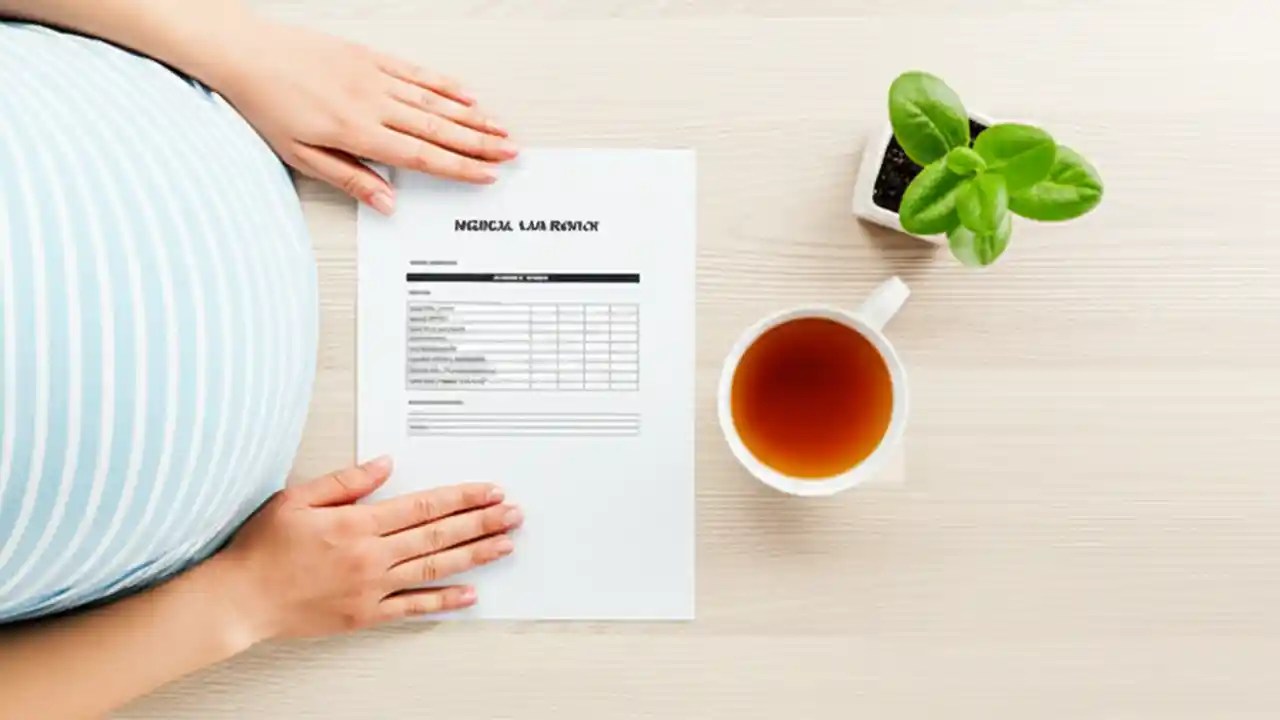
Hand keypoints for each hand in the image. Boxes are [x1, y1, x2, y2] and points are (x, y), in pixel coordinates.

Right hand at [210, 457, 522, 640]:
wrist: (240, 600)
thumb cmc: (263, 547)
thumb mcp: (298, 498)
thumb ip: (347, 481)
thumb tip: (386, 464)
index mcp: (358, 524)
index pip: (423, 506)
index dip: (462, 497)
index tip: (490, 491)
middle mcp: (371, 557)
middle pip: (438, 536)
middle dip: (481, 523)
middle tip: (513, 515)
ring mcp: (371, 589)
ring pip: (434, 569)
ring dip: (474, 556)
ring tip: (505, 546)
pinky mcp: (365, 615)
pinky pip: (412, 607)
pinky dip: (443, 600)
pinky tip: (470, 593)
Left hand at [215, 19, 518, 213]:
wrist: (243, 52)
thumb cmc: (265, 103)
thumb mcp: (300, 155)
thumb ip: (349, 178)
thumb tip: (386, 202)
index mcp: (356, 131)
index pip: (421, 155)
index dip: (459, 168)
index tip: (485, 176)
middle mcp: (371, 102)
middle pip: (438, 128)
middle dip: (479, 144)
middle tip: (510, 153)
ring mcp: (373, 76)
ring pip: (434, 100)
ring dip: (472, 117)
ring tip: (499, 129)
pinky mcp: (369, 56)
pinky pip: (416, 71)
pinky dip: (444, 83)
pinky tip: (465, 94)